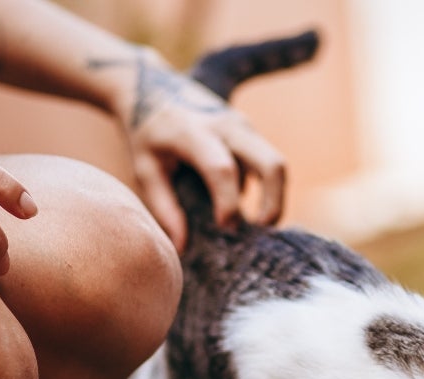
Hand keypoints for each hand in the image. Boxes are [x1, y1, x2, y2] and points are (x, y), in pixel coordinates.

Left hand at [115, 51, 285, 251]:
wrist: (152, 86)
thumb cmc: (146, 133)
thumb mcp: (145, 169)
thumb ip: (165, 207)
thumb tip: (181, 247)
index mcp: (194, 133)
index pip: (222, 169)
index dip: (228, 203)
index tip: (225, 228)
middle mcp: (227, 125)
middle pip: (272, 164)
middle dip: (275, 202)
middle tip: (261, 230)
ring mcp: (243, 125)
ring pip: (277, 164)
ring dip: (274, 197)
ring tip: (256, 223)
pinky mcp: (250, 130)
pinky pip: (267, 162)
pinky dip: (265, 188)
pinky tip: (242, 204)